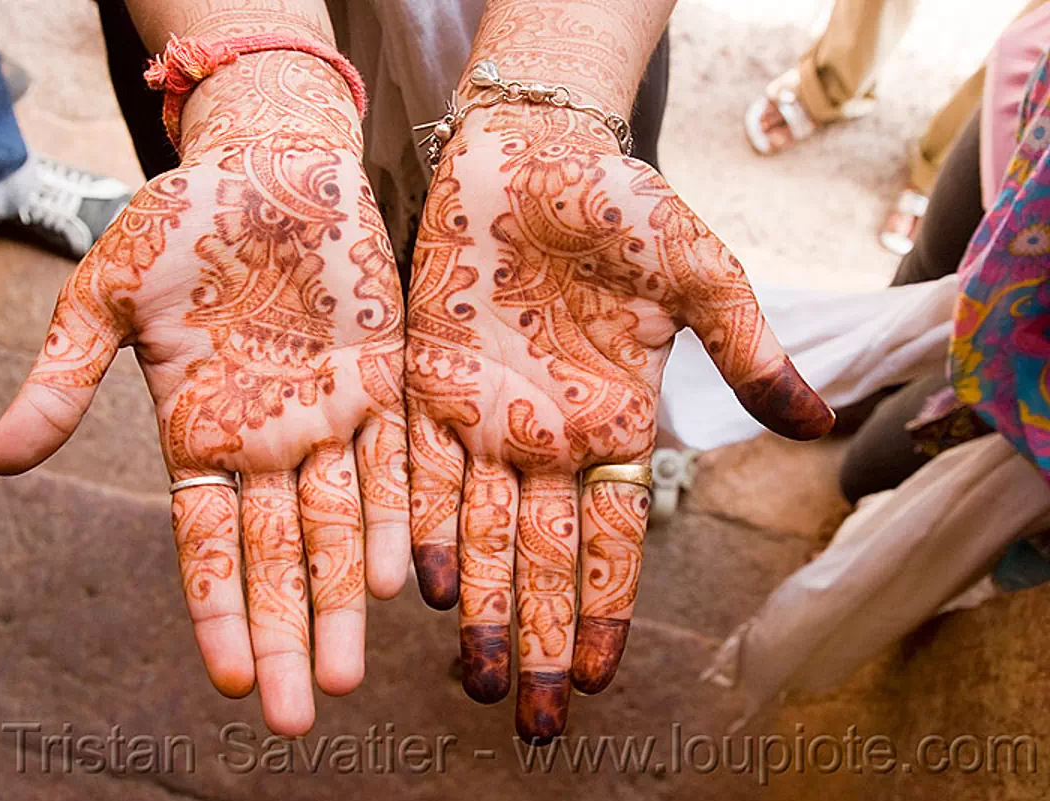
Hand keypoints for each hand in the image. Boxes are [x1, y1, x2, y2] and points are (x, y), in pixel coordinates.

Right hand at [0, 52, 407, 735]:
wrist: (271, 164)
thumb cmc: (184, 221)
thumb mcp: (108, 295)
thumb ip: (63, 379)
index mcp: (199, 433)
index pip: (207, 546)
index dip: (218, 612)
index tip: (234, 679)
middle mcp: (268, 441)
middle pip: (278, 557)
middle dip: (286, 634)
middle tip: (299, 713)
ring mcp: (329, 416)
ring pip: (339, 527)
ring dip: (343, 599)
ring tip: (349, 673)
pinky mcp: (383, 381)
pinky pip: (393, 461)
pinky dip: (397, 517)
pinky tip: (399, 577)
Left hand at [405, 106, 832, 741]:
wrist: (532, 150)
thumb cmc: (622, 205)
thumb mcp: (699, 276)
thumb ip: (748, 352)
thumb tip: (822, 425)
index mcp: (615, 423)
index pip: (611, 540)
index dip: (603, 608)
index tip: (599, 675)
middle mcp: (547, 437)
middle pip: (541, 557)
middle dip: (538, 636)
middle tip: (530, 720)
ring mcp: (485, 415)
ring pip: (479, 530)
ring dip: (480, 605)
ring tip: (477, 679)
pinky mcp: (429, 383)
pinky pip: (422, 468)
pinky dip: (422, 525)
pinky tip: (424, 586)